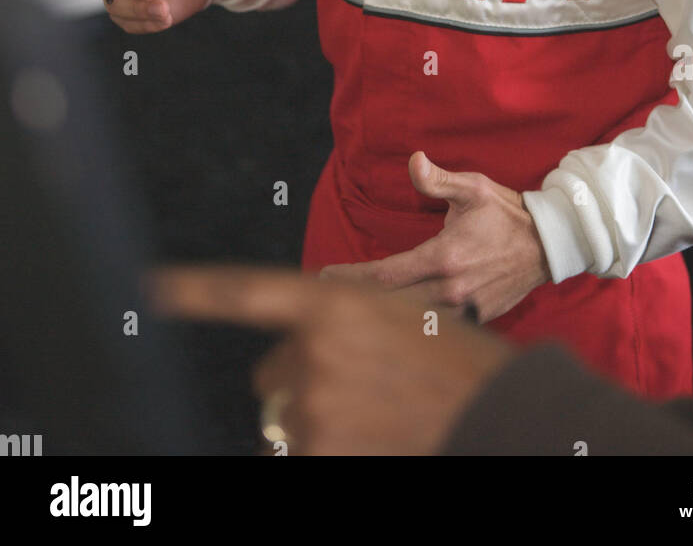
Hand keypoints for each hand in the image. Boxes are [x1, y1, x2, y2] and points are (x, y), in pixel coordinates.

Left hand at [149, 265, 515, 455]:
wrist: (494, 415)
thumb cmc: (452, 359)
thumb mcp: (401, 310)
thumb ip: (336, 318)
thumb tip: (286, 356)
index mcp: (333, 304)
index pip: (246, 290)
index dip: (195, 289)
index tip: (150, 286)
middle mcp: (313, 353)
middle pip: (271, 371)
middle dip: (303, 377)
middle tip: (362, 381)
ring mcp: (314, 409)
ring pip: (289, 419)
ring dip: (322, 419)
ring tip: (379, 412)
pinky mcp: (319, 455)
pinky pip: (300, 454)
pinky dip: (328, 451)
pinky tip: (372, 440)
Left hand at [320, 151, 551, 322]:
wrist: (550, 244)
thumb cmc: (508, 213)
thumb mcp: (473, 189)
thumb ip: (437, 180)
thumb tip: (413, 162)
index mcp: (444, 257)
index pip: (384, 276)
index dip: (350, 278)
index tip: (325, 275)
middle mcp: (451, 289)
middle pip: (389, 305)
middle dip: (356, 301)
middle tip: (328, 295)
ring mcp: (465, 309)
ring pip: (410, 322)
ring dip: (381, 316)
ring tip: (353, 309)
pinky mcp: (478, 319)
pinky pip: (436, 328)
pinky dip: (411, 325)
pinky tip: (392, 320)